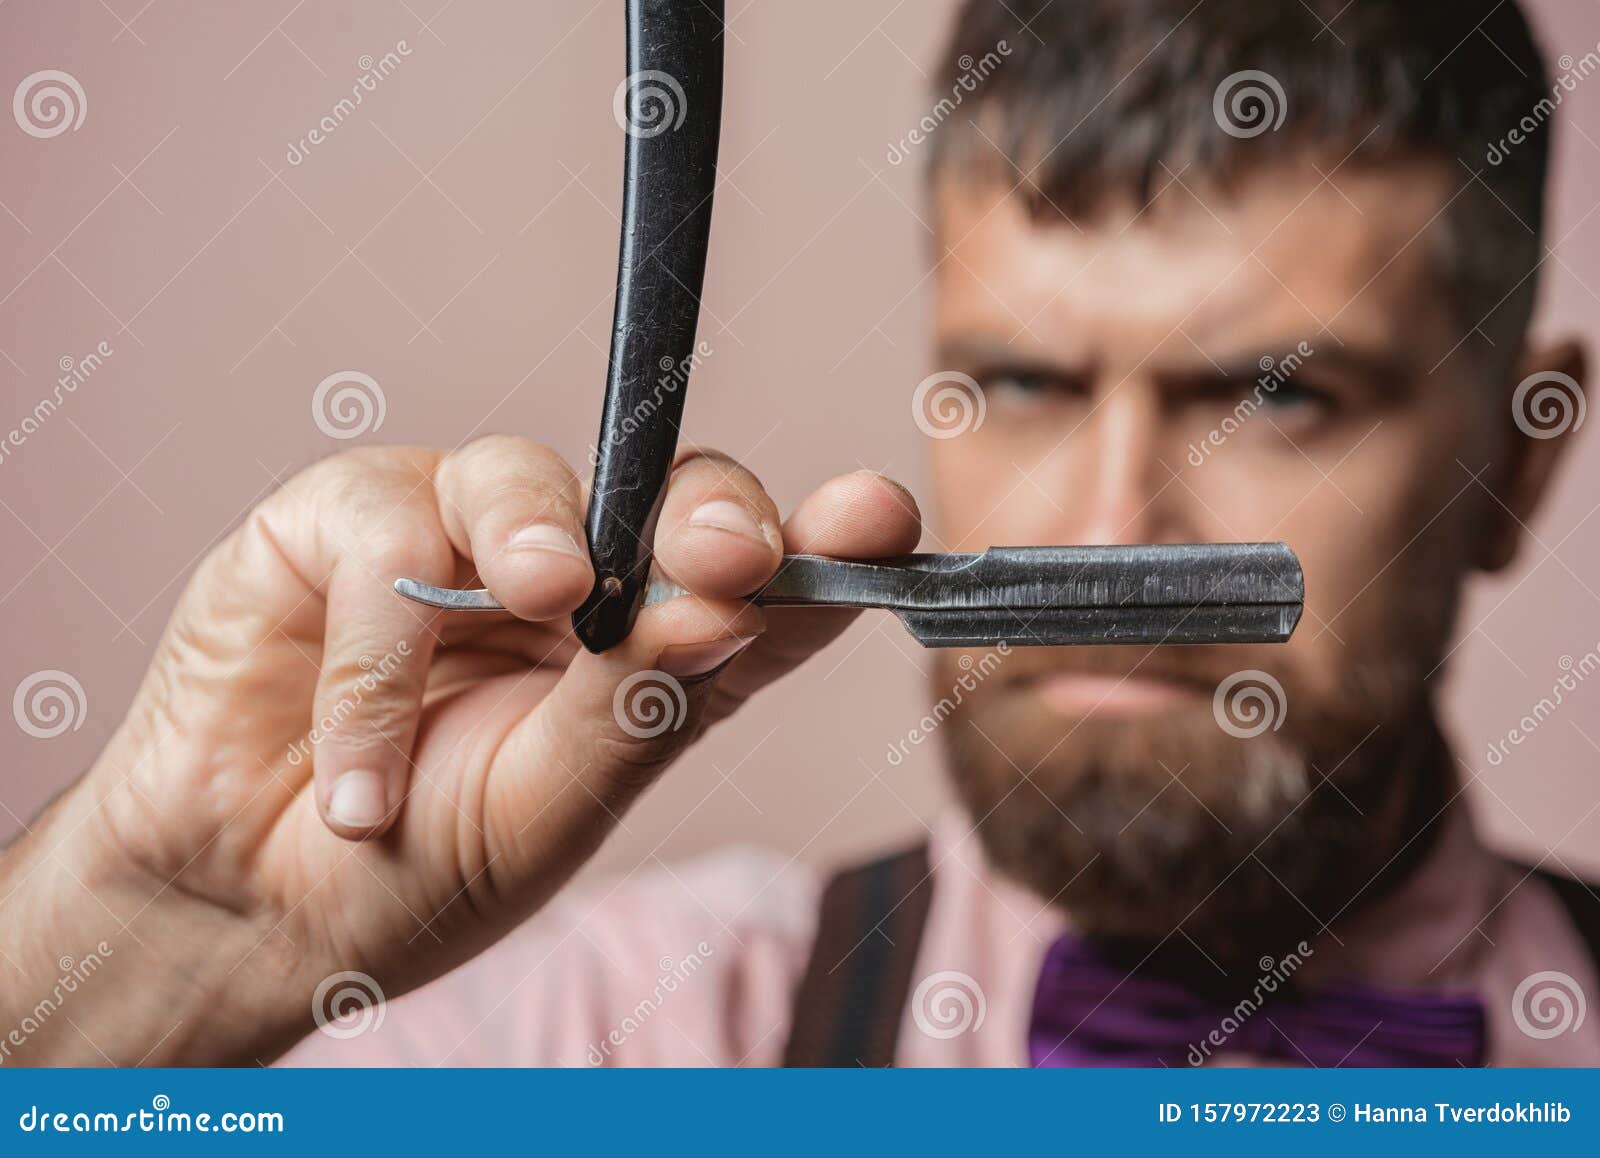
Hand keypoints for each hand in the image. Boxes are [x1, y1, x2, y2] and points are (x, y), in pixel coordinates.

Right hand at [0, 438, 918, 1064]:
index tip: (877, 521)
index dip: (822, 545)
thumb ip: (635, 705)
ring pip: (524, 475)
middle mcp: (570, 581)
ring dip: (542, 538)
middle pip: (662, 493)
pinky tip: (361, 777)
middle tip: (723, 557)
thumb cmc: (417, 867)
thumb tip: (730, 609)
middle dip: (703, 511)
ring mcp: (456, 541)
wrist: (246, 910)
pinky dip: (378, 657)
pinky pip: (383, 534)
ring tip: (543, 606)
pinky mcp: (337, 527)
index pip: (755, 581)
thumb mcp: (547, 810)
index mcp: (648, 652)